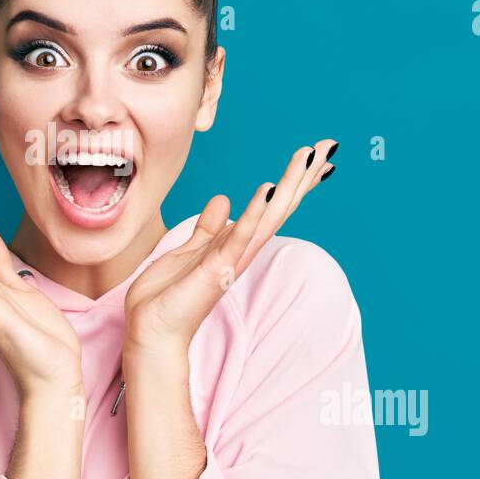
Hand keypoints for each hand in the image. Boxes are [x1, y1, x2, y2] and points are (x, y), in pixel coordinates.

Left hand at [123, 139, 338, 355]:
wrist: (152, 332)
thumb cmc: (168, 297)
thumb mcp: (188, 251)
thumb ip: (208, 228)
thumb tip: (223, 199)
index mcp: (235, 245)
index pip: (271, 207)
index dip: (292, 181)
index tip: (312, 155)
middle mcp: (241, 252)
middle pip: (280, 207)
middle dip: (302, 177)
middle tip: (328, 146)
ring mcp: (232, 260)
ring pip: (269, 217)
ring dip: (289, 185)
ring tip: (308, 157)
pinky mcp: (217, 269)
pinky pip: (239, 236)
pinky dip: (254, 213)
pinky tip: (267, 189)